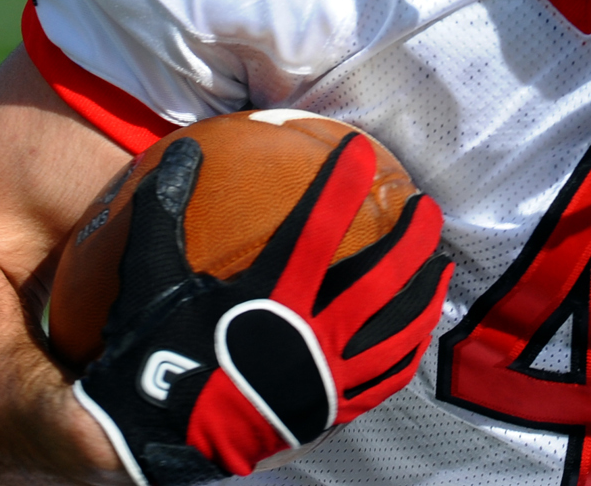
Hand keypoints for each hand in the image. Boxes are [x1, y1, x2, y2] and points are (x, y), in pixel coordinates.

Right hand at [74, 132, 452, 485]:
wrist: (150, 439)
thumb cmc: (150, 355)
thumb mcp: (148, 278)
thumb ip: (162, 212)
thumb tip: (182, 151)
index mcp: (269, 300)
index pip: (317, 230)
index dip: (341, 186)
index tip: (361, 151)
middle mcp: (308, 337)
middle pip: (381, 280)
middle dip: (412, 239)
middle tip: (428, 208)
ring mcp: (325, 377)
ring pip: (397, 330)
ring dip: (425, 293)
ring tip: (442, 265)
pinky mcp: (330, 409)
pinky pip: (386, 378)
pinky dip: (411, 349)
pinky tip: (421, 331)